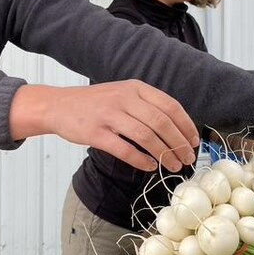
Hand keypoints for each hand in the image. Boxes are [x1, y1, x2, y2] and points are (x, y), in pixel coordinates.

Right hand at [10, 81, 198, 171]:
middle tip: (187, 159)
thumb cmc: (95, 103)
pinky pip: (124, 149)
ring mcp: (109, 115)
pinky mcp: (96, 133)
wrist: (58, 105)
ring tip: (172, 166)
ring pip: (146, 136)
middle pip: (161, 123)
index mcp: (135, 88)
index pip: (170, 106)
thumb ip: (146, 105)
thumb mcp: (122, 93)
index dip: (186, 126)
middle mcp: (124, 99)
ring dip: (164, 154)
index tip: (194, 142)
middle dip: (179, 144)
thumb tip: (177, 128)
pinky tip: (149, 166)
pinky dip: (141, 160)